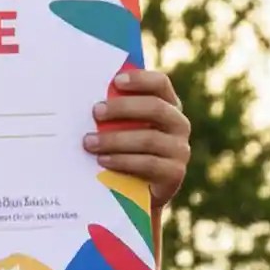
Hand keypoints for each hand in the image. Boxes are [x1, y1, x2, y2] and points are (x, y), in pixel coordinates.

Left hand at [82, 70, 189, 210]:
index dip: (141, 79)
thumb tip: (90, 97)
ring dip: (115, 139)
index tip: (116, 80)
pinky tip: (103, 160)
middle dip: (122, 108)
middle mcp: (178, 124)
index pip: (160, 84)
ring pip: (149, 138)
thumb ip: (115, 111)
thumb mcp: (121, 127)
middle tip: (95, 112)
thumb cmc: (123, 148)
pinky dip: (122, 161)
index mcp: (167, 105)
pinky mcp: (174, 173)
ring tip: (89, 142)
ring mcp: (179, 149)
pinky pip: (148, 164)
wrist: (136, 190)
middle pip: (155, 108)